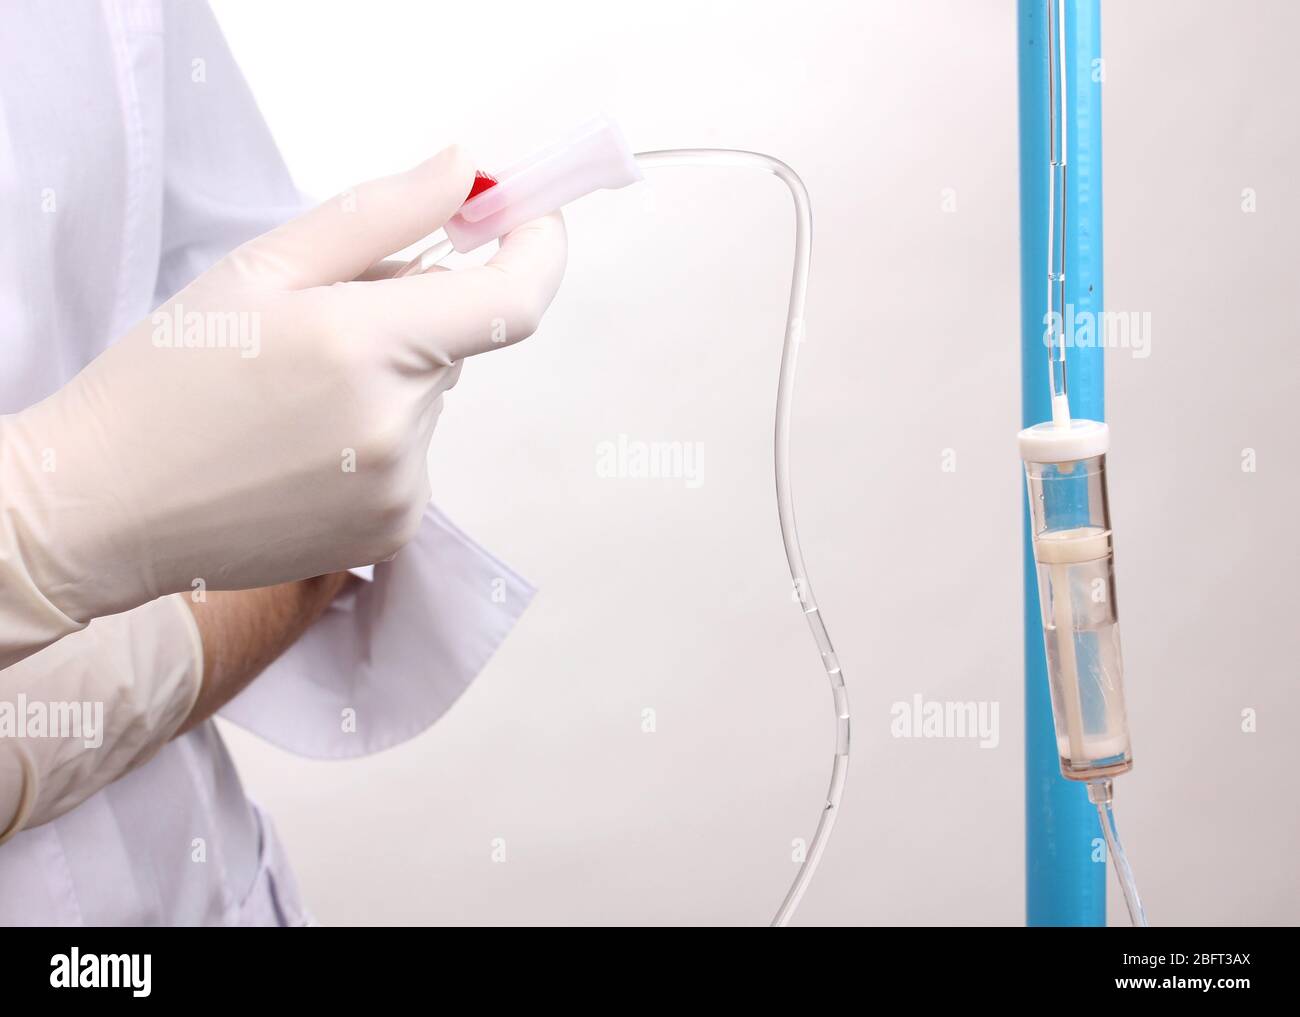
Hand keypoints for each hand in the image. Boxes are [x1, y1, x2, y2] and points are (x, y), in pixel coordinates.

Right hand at [0, 146, 565, 665]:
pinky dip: (380, 440)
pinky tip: (305, 449)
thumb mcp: (260, 269)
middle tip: (320, 329)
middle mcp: (397, 426)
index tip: (530, 221)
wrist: (109, 503)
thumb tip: (466, 173)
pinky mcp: (393, 531)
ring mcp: (400, 489)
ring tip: (295, 401)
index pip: (511, 302)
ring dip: (390, 383)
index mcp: (365, 346)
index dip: (538, 253)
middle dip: (410, 322)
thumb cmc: (171, 378)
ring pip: (432, 402)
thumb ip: (380, 216)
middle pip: (454, 346)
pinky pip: (416, 458)